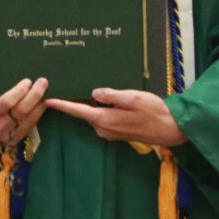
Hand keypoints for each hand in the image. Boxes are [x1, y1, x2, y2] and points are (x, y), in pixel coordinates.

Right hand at [0, 77, 48, 143]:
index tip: (27, 81)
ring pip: (28, 120)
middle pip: (21, 111)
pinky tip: (42, 105)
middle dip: (34, 96)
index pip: (7, 102)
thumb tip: (15, 74)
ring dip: (39, 106)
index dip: (19, 92)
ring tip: (47, 92)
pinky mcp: (12, 140)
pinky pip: (28, 127)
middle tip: (43, 82)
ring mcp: (5, 135)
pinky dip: (36, 115)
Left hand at [44, 88, 187, 147]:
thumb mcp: (132, 98)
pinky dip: (100, 108)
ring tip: (87, 89)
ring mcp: (110, 132)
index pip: (78, 111)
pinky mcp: (117, 131)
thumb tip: (93, 94)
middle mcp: (103, 129)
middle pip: (84, 113)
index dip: (62, 105)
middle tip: (67, 85)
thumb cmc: (153, 111)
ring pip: (94, 115)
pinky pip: (102, 118)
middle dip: (75, 101)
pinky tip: (106, 99)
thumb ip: (111, 95)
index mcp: (104, 120)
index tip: (48, 100)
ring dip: (90, 104)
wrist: (170, 128)